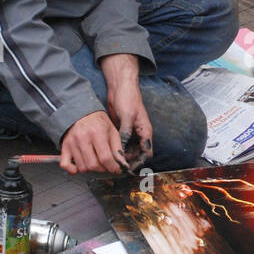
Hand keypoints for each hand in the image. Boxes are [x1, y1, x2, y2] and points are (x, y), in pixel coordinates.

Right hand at [60, 111, 126, 174]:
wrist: (81, 112)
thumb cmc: (98, 122)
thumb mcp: (112, 131)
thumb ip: (118, 149)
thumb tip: (122, 164)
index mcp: (97, 132)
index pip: (105, 158)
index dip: (113, 167)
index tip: (117, 169)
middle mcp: (82, 138)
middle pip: (93, 165)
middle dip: (103, 169)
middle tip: (107, 165)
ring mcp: (72, 143)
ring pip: (82, 167)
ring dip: (91, 169)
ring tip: (96, 161)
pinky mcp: (65, 147)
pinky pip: (65, 165)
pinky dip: (73, 170)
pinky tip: (80, 166)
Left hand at [100, 54, 153, 169]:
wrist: (120, 86)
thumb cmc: (128, 98)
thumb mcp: (127, 116)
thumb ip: (126, 133)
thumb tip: (122, 149)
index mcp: (145, 131)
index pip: (146, 152)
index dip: (139, 162)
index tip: (128, 167)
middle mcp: (139, 133)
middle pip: (137, 153)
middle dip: (128, 160)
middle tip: (115, 164)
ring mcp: (130, 132)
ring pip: (128, 149)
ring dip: (121, 155)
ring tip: (110, 160)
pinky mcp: (122, 129)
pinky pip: (120, 143)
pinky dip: (116, 148)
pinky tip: (107, 151)